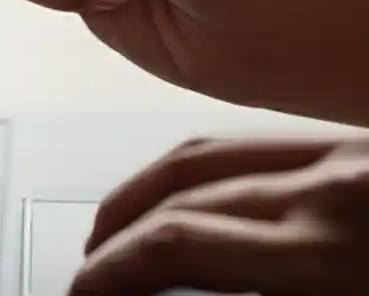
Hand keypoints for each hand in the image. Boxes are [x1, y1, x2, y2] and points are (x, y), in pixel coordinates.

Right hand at [70, 138, 368, 294]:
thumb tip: (161, 290)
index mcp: (330, 249)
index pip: (177, 241)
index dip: (111, 269)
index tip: (85, 290)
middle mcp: (336, 185)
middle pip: (180, 187)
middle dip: (117, 230)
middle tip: (91, 269)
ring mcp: (351, 155)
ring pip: (209, 150)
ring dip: (147, 188)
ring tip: (121, 227)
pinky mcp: (364, 146)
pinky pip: (259, 144)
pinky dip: (203, 170)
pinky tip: (191, 197)